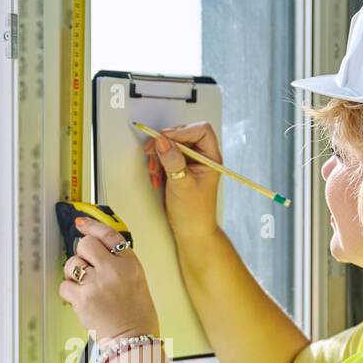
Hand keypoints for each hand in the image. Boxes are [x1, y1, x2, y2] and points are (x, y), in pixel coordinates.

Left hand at [59, 215, 159, 343]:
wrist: (133, 341)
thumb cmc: (137, 317)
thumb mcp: (137, 282)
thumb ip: (119, 264)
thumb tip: (97, 252)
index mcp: (130, 264)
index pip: (109, 235)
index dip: (92, 226)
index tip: (82, 223)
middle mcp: (113, 270)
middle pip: (85, 244)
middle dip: (82, 254)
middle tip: (87, 268)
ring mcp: (97, 283)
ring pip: (72, 263)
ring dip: (74, 274)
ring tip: (86, 287)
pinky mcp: (83, 298)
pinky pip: (65, 285)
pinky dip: (68, 292)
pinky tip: (80, 299)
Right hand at [144, 122, 221, 242]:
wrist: (191, 232)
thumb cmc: (194, 213)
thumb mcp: (182, 185)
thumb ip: (173, 161)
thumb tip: (162, 141)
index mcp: (211, 158)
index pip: (200, 131)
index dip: (181, 132)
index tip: (164, 139)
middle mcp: (202, 158)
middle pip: (183, 135)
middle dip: (165, 143)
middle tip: (151, 150)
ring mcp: (190, 163)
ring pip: (172, 145)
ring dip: (158, 155)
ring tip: (154, 170)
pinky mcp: (180, 169)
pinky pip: (166, 157)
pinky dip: (158, 164)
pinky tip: (156, 177)